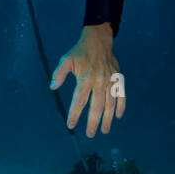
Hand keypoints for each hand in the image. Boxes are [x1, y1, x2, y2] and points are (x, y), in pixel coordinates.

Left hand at [50, 22, 124, 136]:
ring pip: (110, 104)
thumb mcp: (66, 59)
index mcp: (85, 78)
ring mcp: (110, 81)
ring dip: (108, 119)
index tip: (71, 125)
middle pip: (96, 106)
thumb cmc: (80, 51)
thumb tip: (52, 87)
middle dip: (93, 122)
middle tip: (90, 134)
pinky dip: (121, 106)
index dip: (74, 114)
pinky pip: (122, 95)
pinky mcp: (118, 79)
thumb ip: (59, 74)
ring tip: (105, 130)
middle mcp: (99, 81)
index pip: (79, 101)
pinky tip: (118, 116)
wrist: (99, 39)